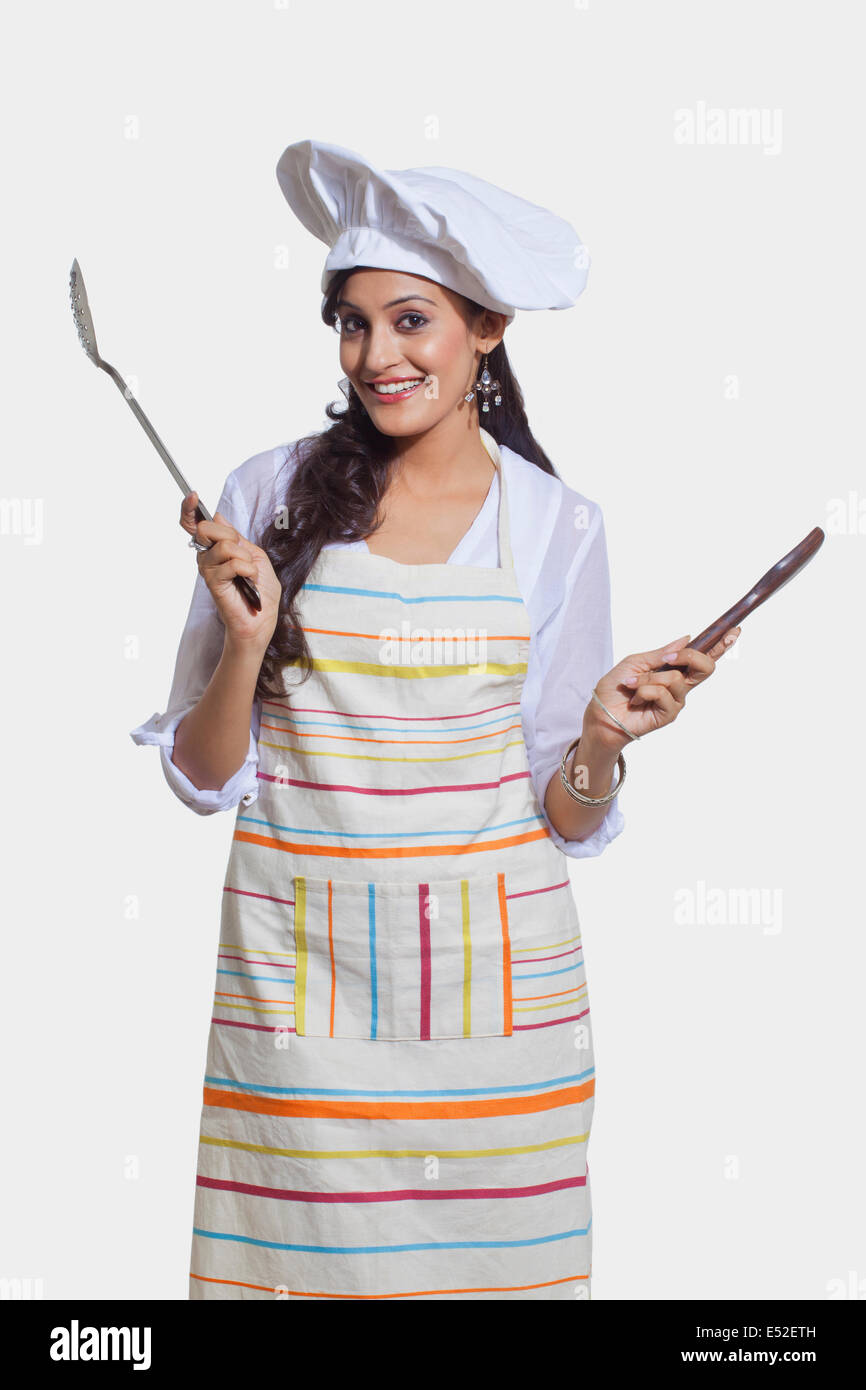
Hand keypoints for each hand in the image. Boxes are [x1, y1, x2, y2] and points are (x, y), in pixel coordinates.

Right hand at [180, 491, 281, 647]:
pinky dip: (248, 570)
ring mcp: (208, 570)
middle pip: (207, 528)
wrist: (262, 618)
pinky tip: (249, 580)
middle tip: (242, 554)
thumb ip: (237, 537)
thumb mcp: (255, 555)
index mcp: (216, 548)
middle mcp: (207, 557)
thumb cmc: (260, 590)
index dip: (190, 509)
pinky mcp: (214, 583)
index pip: (195, 524)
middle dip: (230, 536)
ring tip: (249, 573)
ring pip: (224, 545)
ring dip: (245, 558)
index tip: (193, 496)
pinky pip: (232, 563)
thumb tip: (218, 517)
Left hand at [581, 626, 741, 751]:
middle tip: (669, 658)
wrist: (601, 713)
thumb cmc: (615, 688)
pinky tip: (636, 699)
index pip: (702, 657)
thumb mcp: (636, 662)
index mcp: (673, 670)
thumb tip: (687, 638)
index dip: (720, 645)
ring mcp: (676, 700)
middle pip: (705, 667)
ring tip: (633, 687)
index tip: (734, 631)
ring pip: (676, 679)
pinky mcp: (669, 714)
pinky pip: (664, 694)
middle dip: (690, 656)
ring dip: (648, 679)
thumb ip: (662, 653)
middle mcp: (679, 685)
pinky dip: (645, 691)